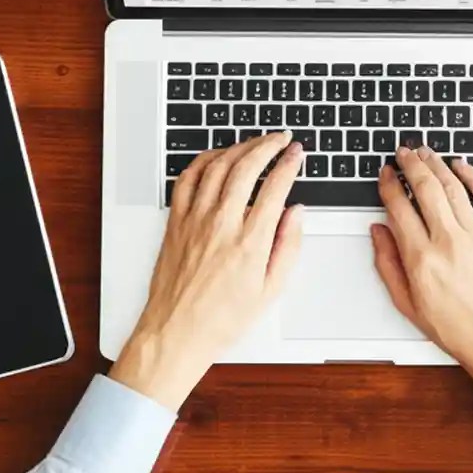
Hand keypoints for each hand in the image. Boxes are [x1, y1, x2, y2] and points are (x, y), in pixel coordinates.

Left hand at [109, 132, 304, 409]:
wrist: (176, 332)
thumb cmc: (221, 319)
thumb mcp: (270, 290)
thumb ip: (288, 247)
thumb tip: (296, 214)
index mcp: (250, 242)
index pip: (275, 187)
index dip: (290, 163)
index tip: (297, 153)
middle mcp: (221, 225)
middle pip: (246, 167)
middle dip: (268, 145)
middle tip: (280, 139)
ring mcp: (194, 220)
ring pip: (217, 166)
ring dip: (239, 147)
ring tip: (254, 144)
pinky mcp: (175, 222)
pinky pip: (188, 179)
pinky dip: (204, 160)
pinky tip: (217, 157)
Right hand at [372, 146, 472, 404]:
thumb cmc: (457, 329)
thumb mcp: (408, 304)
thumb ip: (388, 264)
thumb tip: (378, 232)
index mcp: (420, 259)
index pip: (398, 208)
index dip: (388, 185)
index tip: (385, 174)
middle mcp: (448, 241)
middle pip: (425, 187)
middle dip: (410, 164)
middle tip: (403, 153)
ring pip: (452, 186)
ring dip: (436, 164)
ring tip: (425, 152)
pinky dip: (472, 176)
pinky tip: (461, 165)